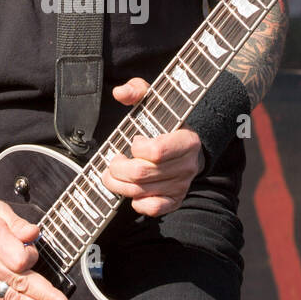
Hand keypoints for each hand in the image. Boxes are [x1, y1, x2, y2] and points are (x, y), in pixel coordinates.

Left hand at [99, 77, 204, 216]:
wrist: (188, 144)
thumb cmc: (166, 122)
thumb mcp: (154, 101)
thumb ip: (137, 91)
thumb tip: (120, 93)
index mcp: (186, 140)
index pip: (156, 152)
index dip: (137, 148)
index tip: (134, 141)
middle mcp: (187, 166)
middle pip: (142, 174)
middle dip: (117, 168)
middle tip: (112, 161)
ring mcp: (181, 185)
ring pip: (141, 192)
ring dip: (119, 184)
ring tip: (112, 174)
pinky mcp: (175, 199)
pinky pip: (153, 209)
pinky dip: (137, 203)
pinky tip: (132, 192)